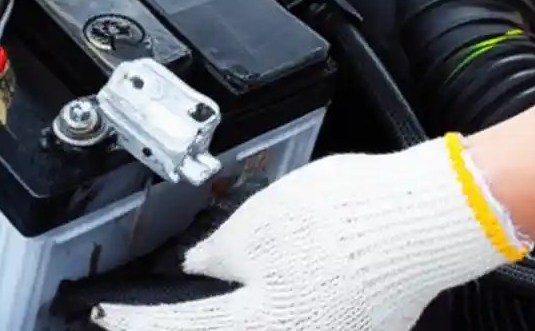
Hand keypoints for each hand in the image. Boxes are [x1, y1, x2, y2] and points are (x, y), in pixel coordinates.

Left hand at [94, 137, 522, 330]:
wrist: (427, 215)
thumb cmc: (349, 214)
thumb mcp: (261, 221)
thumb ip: (220, 250)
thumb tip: (196, 265)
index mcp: (263, 319)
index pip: (181, 327)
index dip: (134, 322)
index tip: (107, 316)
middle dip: (179, 330)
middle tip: (144, 320)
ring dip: (223, 323)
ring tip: (203, 310)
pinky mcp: (359, 329)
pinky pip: (298, 325)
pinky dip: (263, 319)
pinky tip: (254, 304)